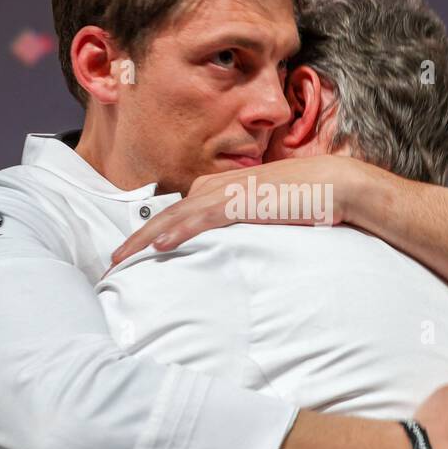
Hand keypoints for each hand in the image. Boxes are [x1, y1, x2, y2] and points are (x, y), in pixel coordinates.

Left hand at [110, 156, 359, 265]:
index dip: (150, 233)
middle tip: (111, 263)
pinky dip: (179, 231)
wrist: (336, 185)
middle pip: (167, 215)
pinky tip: (160, 246)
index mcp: (223, 190)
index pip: (176, 213)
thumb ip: (246, 227)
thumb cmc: (308, 203)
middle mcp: (219, 188)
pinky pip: (202, 219)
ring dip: (145, 239)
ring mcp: (229, 193)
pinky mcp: (243, 202)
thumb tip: (232, 249)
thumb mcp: (268, 216)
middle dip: (136, 239)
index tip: (131, 256)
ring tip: (121, 259)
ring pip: (176, 217)